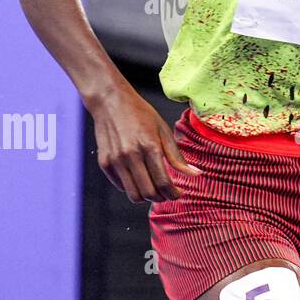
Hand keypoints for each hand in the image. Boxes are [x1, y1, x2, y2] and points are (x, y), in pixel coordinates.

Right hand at [88, 81, 199, 202]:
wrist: (110, 102)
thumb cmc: (141, 114)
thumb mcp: (163, 130)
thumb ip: (177, 156)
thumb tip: (195, 174)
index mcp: (149, 146)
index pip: (163, 182)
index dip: (173, 193)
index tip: (179, 194)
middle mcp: (131, 156)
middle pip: (148, 193)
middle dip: (161, 198)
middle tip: (168, 193)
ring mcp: (115, 160)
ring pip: (133, 194)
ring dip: (146, 197)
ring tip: (155, 189)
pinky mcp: (104, 163)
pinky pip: (121, 186)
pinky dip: (132, 187)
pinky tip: (140, 177)